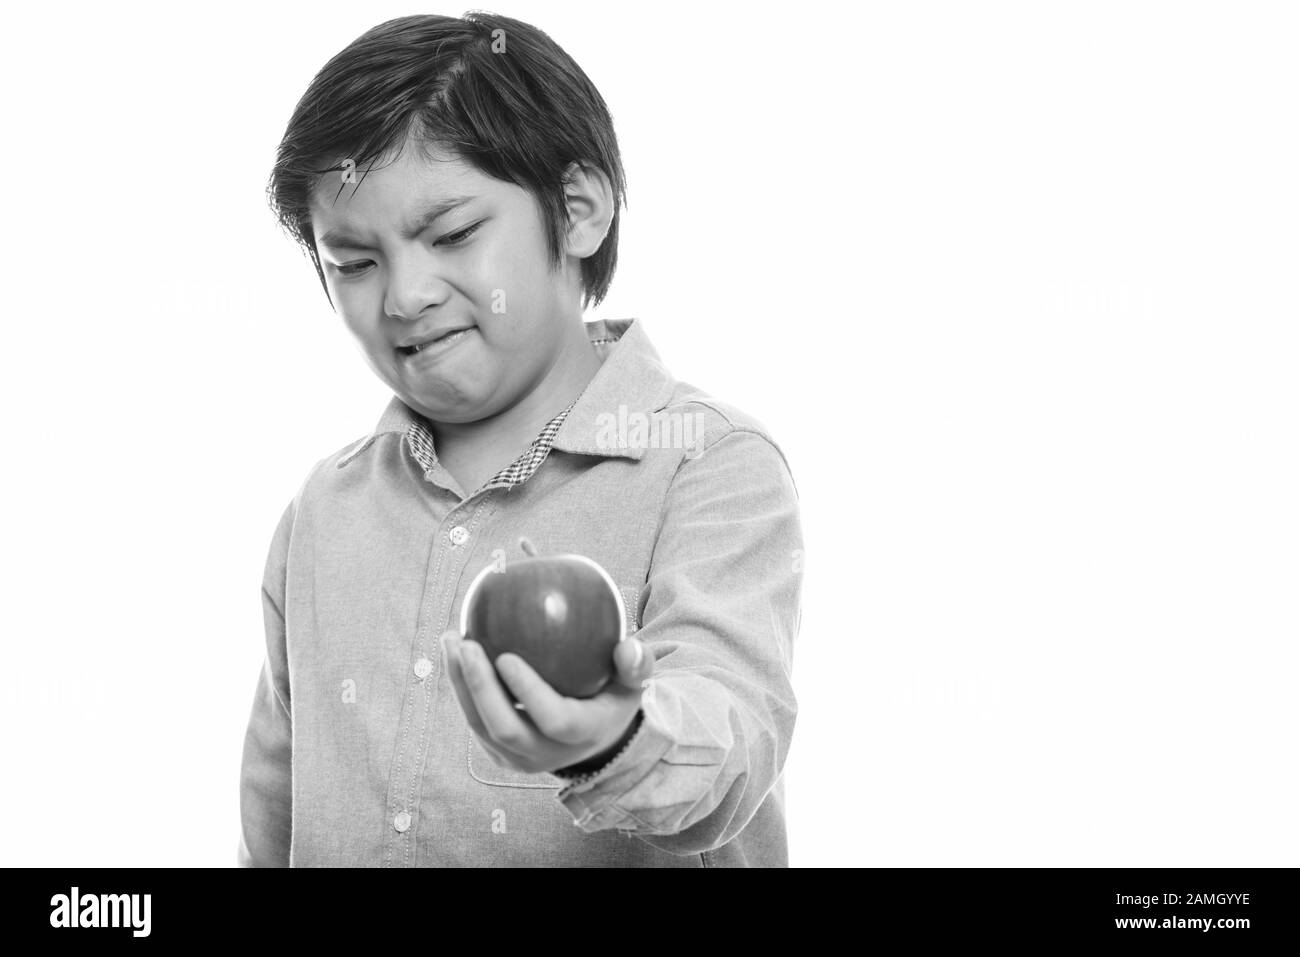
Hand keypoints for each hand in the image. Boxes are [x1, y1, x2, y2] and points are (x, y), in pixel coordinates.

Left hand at [441, 627, 653, 774]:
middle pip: (505, 727)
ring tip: (451, 639)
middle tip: (467, 643)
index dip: (527, 692)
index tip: (506, 656)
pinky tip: (454, 652)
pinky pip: (474, 722)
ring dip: (461, 683)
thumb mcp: (633, 683)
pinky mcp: (499, 753)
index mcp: (582, 734)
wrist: (593, 740)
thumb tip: (628, 645)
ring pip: (481, 726)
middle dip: (481, 687)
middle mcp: (547, 754)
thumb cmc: (612, 698)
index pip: (553, 719)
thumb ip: (636, 663)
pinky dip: (461, 688)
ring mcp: (518, 758)